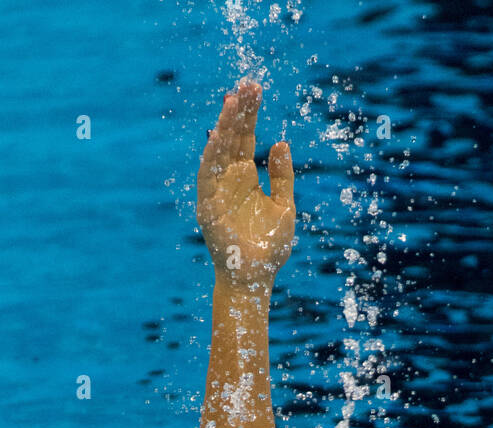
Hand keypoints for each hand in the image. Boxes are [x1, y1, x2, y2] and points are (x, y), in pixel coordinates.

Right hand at [197, 80, 294, 291]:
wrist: (255, 278)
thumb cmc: (269, 248)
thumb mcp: (284, 207)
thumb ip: (282, 177)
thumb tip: (280, 143)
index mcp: (247, 178)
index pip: (246, 138)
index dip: (250, 114)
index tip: (255, 89)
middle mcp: (230, 180)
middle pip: (232, 138)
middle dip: (238, 112)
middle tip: (246, 85)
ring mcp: (218, 192)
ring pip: (219, 152)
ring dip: (225, 127)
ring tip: (232, 101)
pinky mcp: (208, 207)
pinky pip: (208, 178)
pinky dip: (212, 158)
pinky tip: (219, 137)